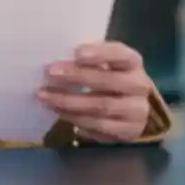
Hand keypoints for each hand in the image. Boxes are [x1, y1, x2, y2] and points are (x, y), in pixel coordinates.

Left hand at [36, 41, 152, 143]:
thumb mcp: (106, 62)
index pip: (121, 54)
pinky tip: (58, 112)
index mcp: (133, 62)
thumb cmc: (110, 77)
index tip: (76, 53)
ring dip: (69, 102)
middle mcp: (139, 86)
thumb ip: (88, 59)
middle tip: (49, 73)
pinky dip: (75, 119)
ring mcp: (137, 111)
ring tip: (44, 96)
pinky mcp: (128, 132)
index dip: (100, 53)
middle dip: (76, 77)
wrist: (134, 108)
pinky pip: (99, 126)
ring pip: (101, 107)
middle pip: (108, 81)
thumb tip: (57, 58)